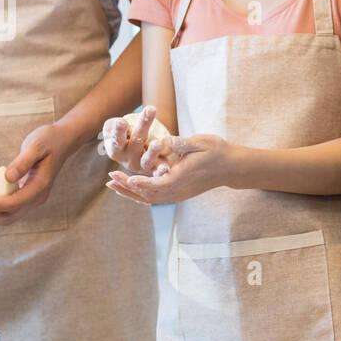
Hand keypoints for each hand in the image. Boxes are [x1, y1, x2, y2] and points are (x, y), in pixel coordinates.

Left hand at [0, 122, 73, 225]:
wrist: (63, 141)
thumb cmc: (49, 140)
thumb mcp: (36, 145)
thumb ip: (23, 162)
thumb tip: (8, 177)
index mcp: (40, 185)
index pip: (15, 202)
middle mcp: (37, 196)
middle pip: (11, 215)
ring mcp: (33, 198)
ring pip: (10, 215)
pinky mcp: (27, 195)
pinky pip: (10, 208)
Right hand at [99, 106, 177, 175]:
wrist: (140, 148)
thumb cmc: (125, 135)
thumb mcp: (117, 128)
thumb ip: (114, 125)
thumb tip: (120, 124)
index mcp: (115, 149)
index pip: (116, 138)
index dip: (118, 131)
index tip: (122, 122)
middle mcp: (127, 159)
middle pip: (136, 142)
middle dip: (143, 126)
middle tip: (149, 111)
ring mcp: (141, 165)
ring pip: (147, 159)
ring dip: (152, 152)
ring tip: (157, 143)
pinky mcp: (154, 170)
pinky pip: (158, 171)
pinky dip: (161, 170)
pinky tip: (166, 168)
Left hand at [106, 133, 233, 204]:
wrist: (230, 167)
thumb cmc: (216, 151)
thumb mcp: (201, 142)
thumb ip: (183, 143)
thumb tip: (167, 141)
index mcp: (181, 177)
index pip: (155, 185)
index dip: (138, 182)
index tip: (122, 176)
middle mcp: (178, 190)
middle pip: (148, 195)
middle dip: (127, 187)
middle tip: (109, 178)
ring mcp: (178, 194)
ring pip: (150, 199)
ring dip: (131, 193)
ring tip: (113, 185)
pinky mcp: (178, 194)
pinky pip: (156, 198)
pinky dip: (140, 195)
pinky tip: (130, 189)